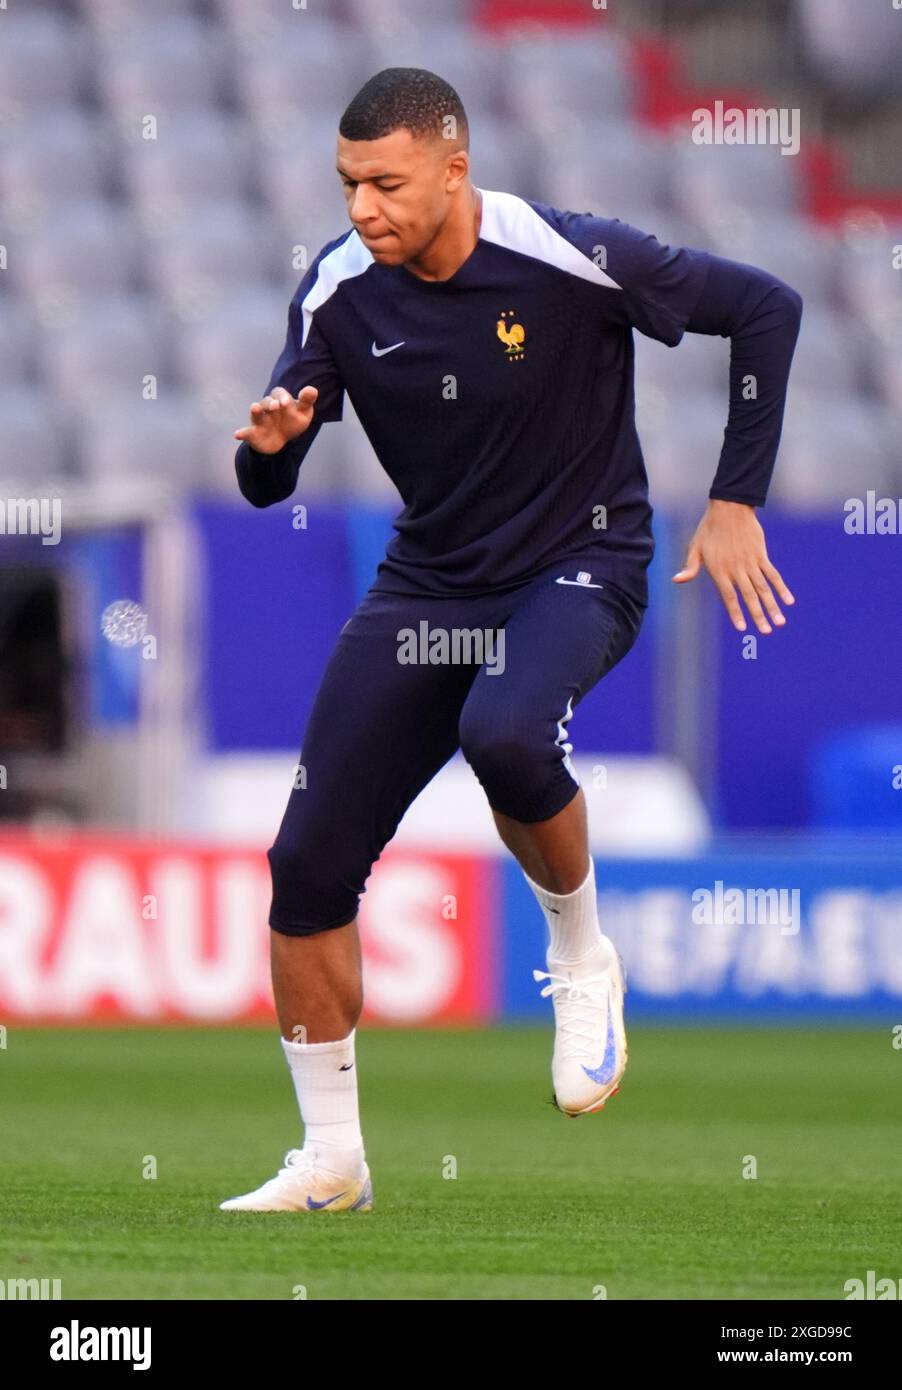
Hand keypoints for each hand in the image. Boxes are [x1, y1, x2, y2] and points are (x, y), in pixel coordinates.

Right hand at [233, 385, 318, 453]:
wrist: (281, 440)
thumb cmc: (291, 422)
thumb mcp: (303, 413)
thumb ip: (306, 401)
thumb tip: (312, 389)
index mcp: (279, 400)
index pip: (279, 393)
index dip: (283, 396)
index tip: (287, 403)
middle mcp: (267, 408)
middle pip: (266, 401)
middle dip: (270, 403)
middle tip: (275, 407)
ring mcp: (260, 420)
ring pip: (256, 414)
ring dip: (256, 411)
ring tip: (254, 408)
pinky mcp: (253, 433)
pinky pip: (247, 432)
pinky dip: (242, 433)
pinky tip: (237, 434)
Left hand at [672, 499, 794, 633]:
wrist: (729, 508)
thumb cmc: (709, 529)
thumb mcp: (695, 547)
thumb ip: (689, 567)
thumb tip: (676, 580)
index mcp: (719, 570)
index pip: (729, 596)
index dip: (735, 612)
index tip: (742, 628)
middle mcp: (736, 569)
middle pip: (749, 596)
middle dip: (758, 615)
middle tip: (766, 632)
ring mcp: (750, 562)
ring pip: (763, 588)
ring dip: (772, 606)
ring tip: (779, 622)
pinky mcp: (761, 555)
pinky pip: (772, 574)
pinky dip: (781, 588)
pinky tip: (788, 601)